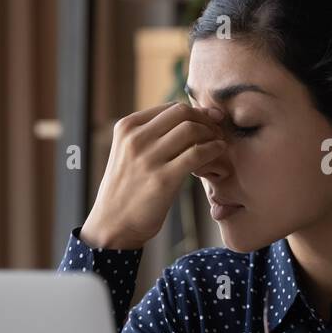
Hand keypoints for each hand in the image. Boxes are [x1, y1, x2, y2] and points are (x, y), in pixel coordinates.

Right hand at [80, 102, 226, 249]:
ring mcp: (148, 158)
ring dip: (211, 134)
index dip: (196, 112)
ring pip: (191, 129)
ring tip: (218, 145)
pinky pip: (197, 153)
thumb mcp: (129, 153)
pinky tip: (218, 153)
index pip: (171, 107)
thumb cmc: (128, 189)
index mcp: (126, 127)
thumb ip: (151, 135)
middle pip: (182, 113)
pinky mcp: (163, 179)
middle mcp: (135, 138)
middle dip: (205, 120)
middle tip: (217, 132)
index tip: (210, 121)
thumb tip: (191, 118)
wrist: (113, 225)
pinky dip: (213, 150)